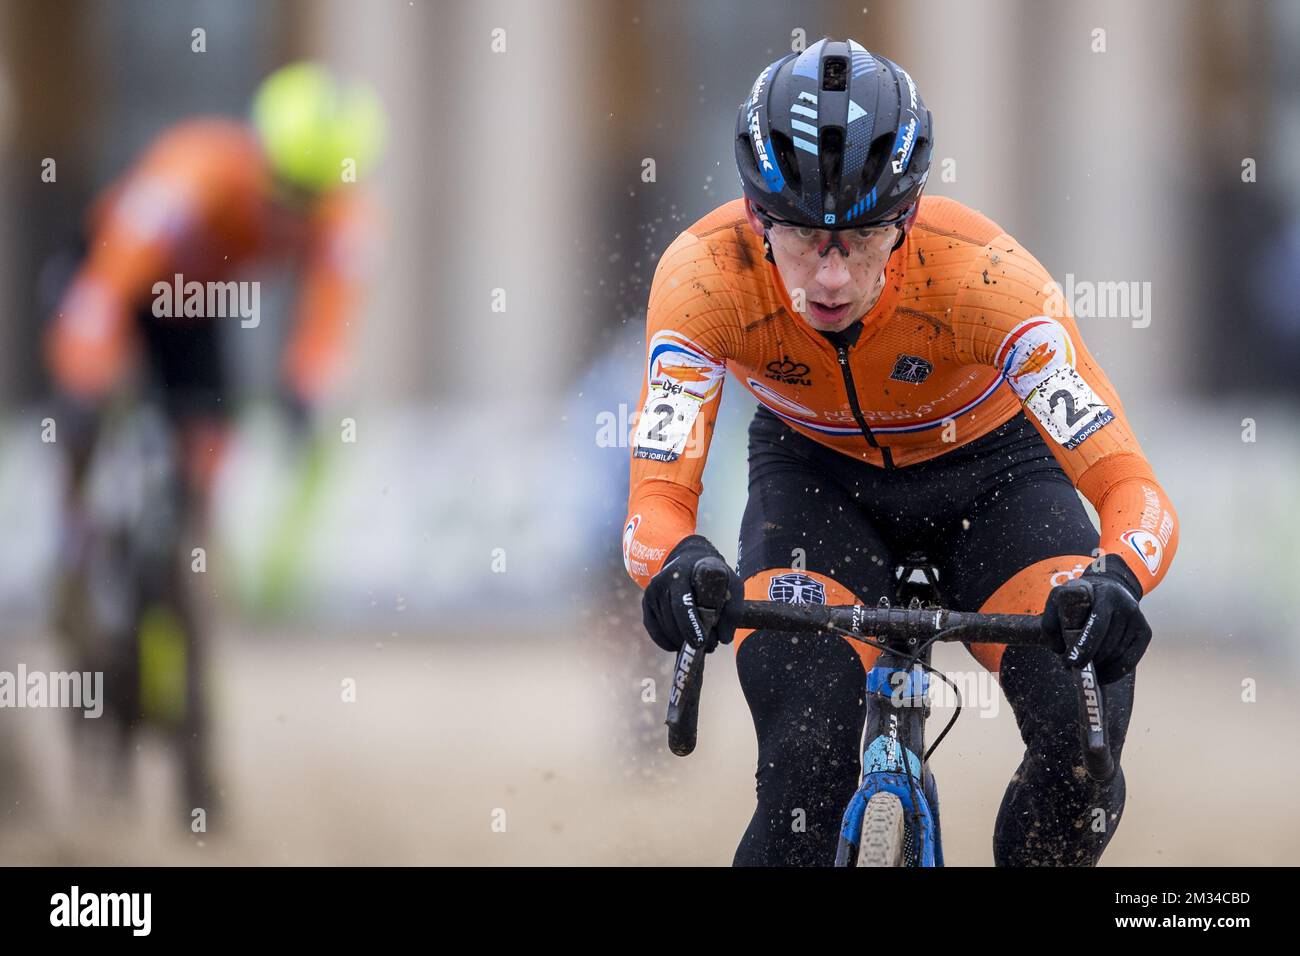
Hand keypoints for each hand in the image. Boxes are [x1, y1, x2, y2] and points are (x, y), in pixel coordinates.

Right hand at [642, 535, 742, 652]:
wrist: (687, 559)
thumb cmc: (712, 576)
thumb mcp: (731, 583)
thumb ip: (732, 609)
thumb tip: (724, 638)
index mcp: (682, 573)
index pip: (683, 604)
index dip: (691, 625)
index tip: (702, 642)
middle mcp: (662, 580)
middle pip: (672, 620)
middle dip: (689, 638)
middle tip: (708, 648)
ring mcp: (651, 591)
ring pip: (664, 627)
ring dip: (681, 642)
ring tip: (700, 646)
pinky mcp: (646, 603)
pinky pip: (654, 630)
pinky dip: (667, 642)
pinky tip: (681, 645)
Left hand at [1042, 556, 1150, 683]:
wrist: (1110, 586)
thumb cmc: (1080, 598)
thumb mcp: (1060, 599)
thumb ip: (1052, 621)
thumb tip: (1059, 650)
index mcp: (1106, 595)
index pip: (1097, 627)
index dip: (1084, 648)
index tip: (1069, 663)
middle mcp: (1127, 606)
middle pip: (1107, 645)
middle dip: (1089, 661)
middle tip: (1072, 668)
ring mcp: (1139, 619)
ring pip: (1118, 655)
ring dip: (1101, 668)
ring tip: (1085, 670)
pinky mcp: (1145, 632)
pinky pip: (1131, 660)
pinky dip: (1115, 672)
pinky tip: (1102, 675)